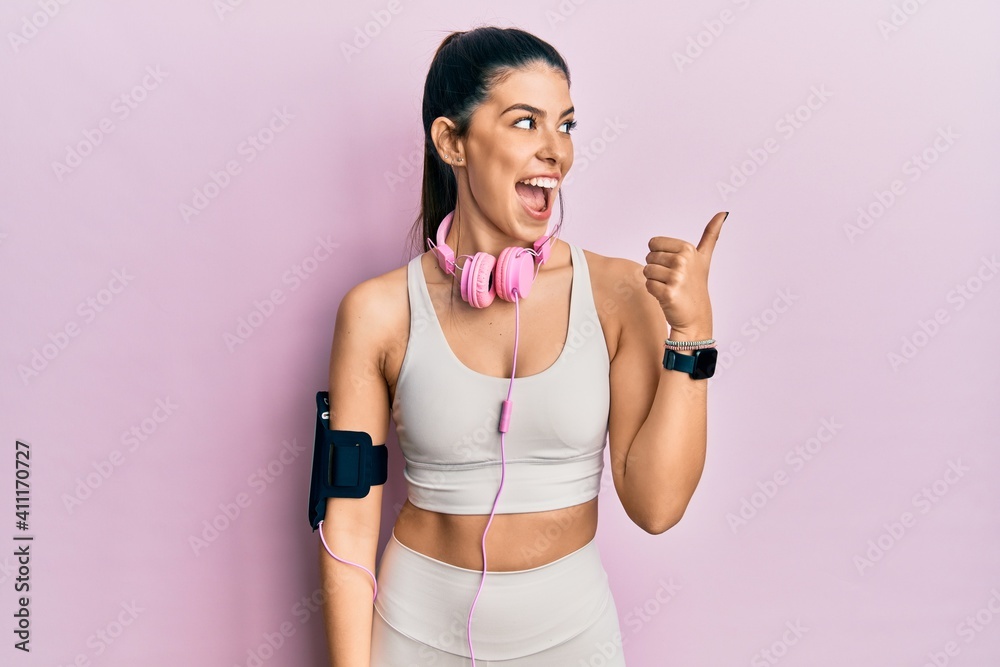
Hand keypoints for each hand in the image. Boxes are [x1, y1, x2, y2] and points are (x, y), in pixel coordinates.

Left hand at [643, 211, 727, 336]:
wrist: (695, 315)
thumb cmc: (696, 284)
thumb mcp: (704, 257)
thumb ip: (711, 234)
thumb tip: (723, 213)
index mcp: (688, 249)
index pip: (653, 243)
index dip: (659, 255)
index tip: (674, 265)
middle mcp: (682, 261)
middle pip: (649, 257)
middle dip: (657, 269)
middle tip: (672, 279)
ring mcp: (676, 277)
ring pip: (647, 271)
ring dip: (655, 281)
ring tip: (670, 287)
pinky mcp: (668, 293)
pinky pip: (648, 285)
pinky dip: (653, 292)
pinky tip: (666, 295)